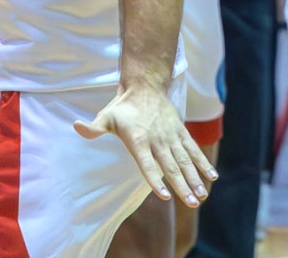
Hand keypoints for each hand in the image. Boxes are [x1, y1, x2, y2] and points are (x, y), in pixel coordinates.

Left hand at [75, 84, 214, 205]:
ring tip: (201, 196)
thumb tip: (75, 127)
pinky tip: (212, 177)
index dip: (154, 180)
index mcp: (139, 140)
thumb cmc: (123, 107)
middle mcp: (157, 140)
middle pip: (171, 167)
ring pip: (185, 161)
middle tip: (191, 203)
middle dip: (182, 186)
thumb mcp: (105, 116)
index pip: (147, 164)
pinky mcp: (181, 132)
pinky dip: (203, 163)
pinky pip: (193, 150)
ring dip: (194, 179)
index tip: (163, 196)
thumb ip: (93, 128)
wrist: (145, 85)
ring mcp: (171, 136)